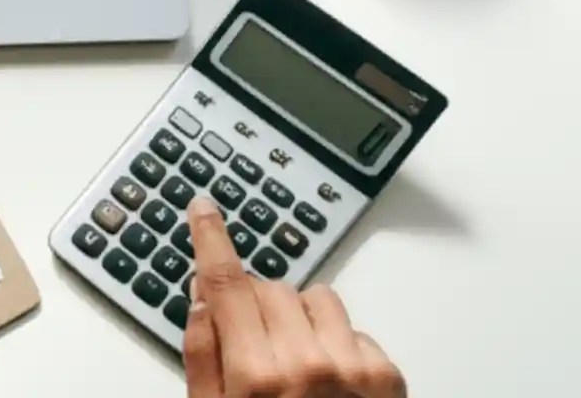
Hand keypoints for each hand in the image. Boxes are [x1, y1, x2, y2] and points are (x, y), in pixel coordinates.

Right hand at [182, 197, 405, 397]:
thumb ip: (202, 357)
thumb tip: (201, 301)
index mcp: (256, 375)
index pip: (226, 283)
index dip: (211, 238)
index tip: (204, 209)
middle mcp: (308, 363)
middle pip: (268, 287)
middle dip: (252, 304)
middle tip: (248, 342)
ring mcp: (353, 367)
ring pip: (315, 297)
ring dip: (298, 317)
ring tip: (291, 361)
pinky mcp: (388, 377)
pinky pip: (353, 329)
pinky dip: (336, 344)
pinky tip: (326, 382)